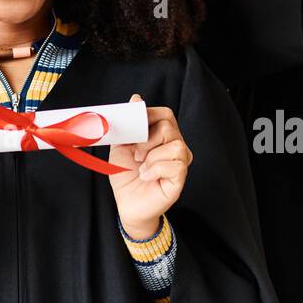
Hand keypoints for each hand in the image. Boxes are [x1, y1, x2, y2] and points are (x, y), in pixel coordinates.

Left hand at [108, 95, 190, 236]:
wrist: (126, 203)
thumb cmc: (126, 175)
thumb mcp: (121, 145)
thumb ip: (129, 123)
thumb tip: (136, 98)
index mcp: (162, 135)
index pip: (165, 114)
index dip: (149, 116)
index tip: (134, 127)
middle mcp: (175, 145)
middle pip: (169, 126)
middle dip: (147, 139)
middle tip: (136, 154)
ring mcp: (180, 162)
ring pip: (175, 145)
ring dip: (152, 156)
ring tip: (142, 167)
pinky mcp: (180, 178)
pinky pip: (174, 165)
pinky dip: (155, 169)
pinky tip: (147, 177)